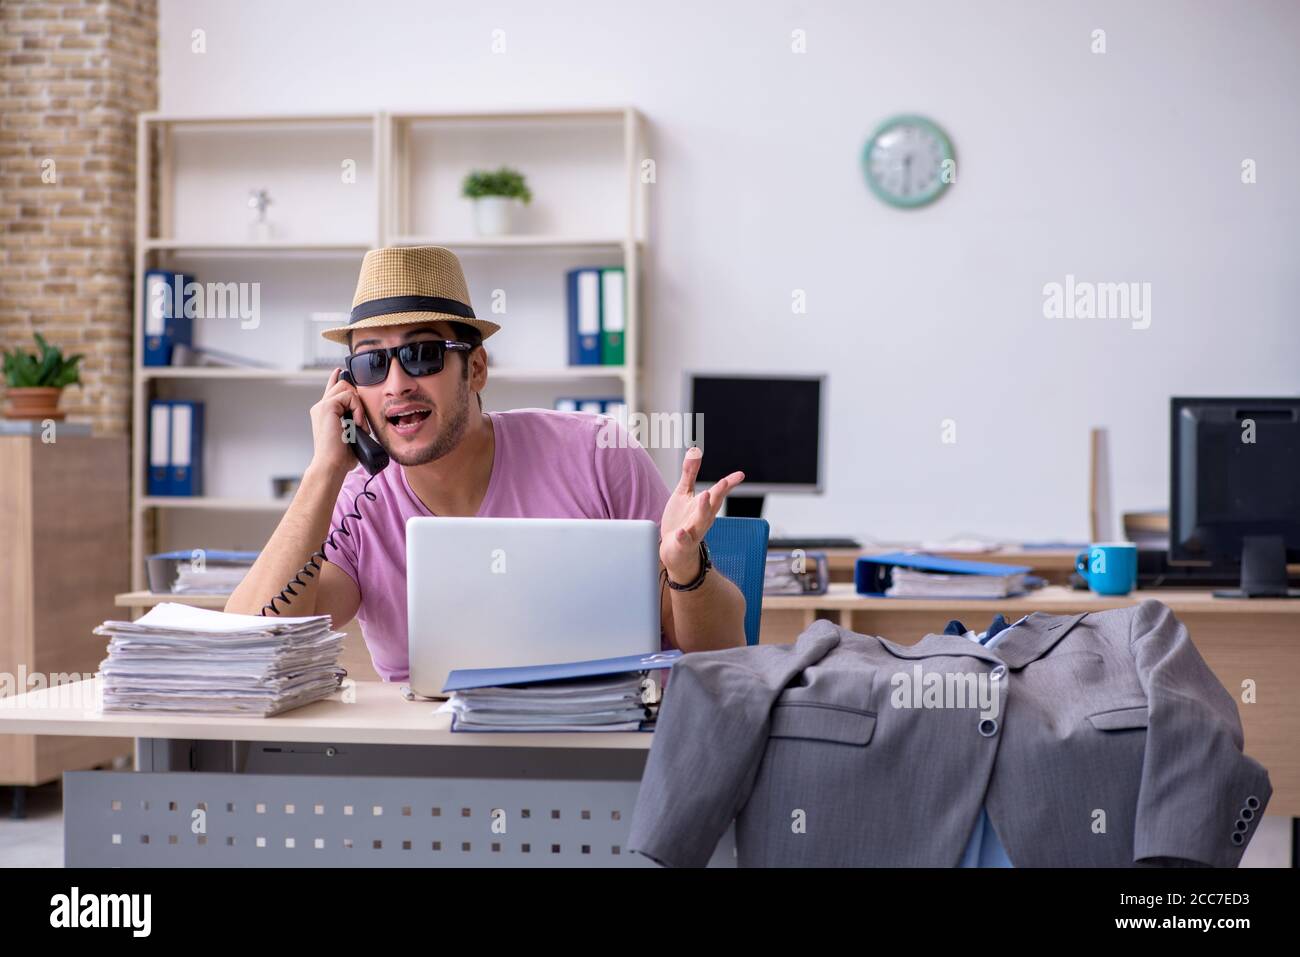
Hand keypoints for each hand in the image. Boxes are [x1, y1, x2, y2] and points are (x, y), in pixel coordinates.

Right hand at [308, 367, 371, 477]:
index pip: (331, 389)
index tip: (341, 371)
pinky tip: (356, 424)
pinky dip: (357, 410)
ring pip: (347, 388)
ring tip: (358, 425)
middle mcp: (320, 407)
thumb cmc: (341, 457)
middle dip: (357, 399)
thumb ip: (352, 422)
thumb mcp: (350, 435)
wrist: (331, 465)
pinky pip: (350, 396)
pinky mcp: (326, 406)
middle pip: (343, 385)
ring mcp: (322, 406)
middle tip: (360, 422)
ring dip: (358, 406)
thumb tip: (361, 418)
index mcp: (324, 413)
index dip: (336, 378)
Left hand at [660, 447, 743, 582]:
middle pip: (713, 504)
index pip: (719, 492)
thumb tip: (694, 451)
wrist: (674, 551)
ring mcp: (694, 530)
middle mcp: (703, 517)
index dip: (730, 483)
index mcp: (705, 505)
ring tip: (704, 495)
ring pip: (701, 520)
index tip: (740, 475)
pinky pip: (684, 540)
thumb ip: (690, 473)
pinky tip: (680, 531)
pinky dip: (683, 536)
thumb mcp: (684, 493)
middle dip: (719, 493)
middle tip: (726, 482)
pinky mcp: (682, 543)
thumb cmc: (681, 521)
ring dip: (704, 508)